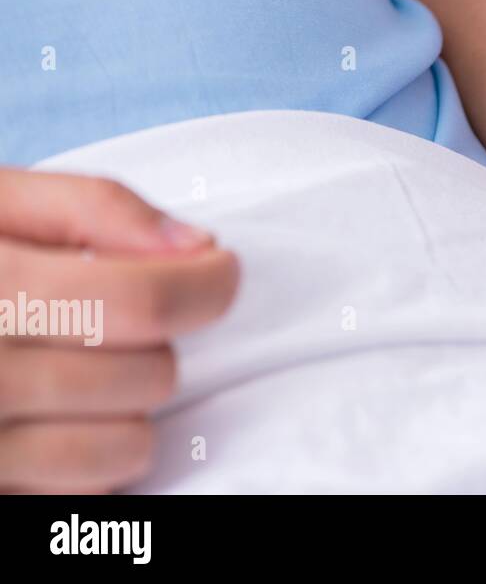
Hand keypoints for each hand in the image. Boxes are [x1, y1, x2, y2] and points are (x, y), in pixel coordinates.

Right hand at [0, 170, 238, 491]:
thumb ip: (90, 206)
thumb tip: (194, 244)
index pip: (139, 300)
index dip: (205, 283)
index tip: (218, 270)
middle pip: (145, 374)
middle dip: (155, 343)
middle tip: (109, 322)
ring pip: (125, 449)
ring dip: (128, 412)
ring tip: (77, 375)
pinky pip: (78, 498)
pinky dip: (88, 466)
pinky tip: (48, 423)